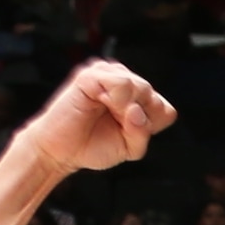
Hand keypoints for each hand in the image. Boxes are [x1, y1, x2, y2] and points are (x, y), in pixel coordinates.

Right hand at [24, 58, 173, 175]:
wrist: (61, 150)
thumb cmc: (92, 145)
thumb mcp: (130, 148)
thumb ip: (143, 133)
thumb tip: (137, 111)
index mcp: (136, 97)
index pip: (164, 108)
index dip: (151, 126)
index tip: (127, 133)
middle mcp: (123, 81)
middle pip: (154, 97)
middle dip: (138, 120)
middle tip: (113, 125)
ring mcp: (107, 74)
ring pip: (141, 87)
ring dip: (126, 111)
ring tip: (105, 114)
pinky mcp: (91, 75)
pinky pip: (122, 83)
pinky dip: (117, 101)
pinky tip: (100, 104)